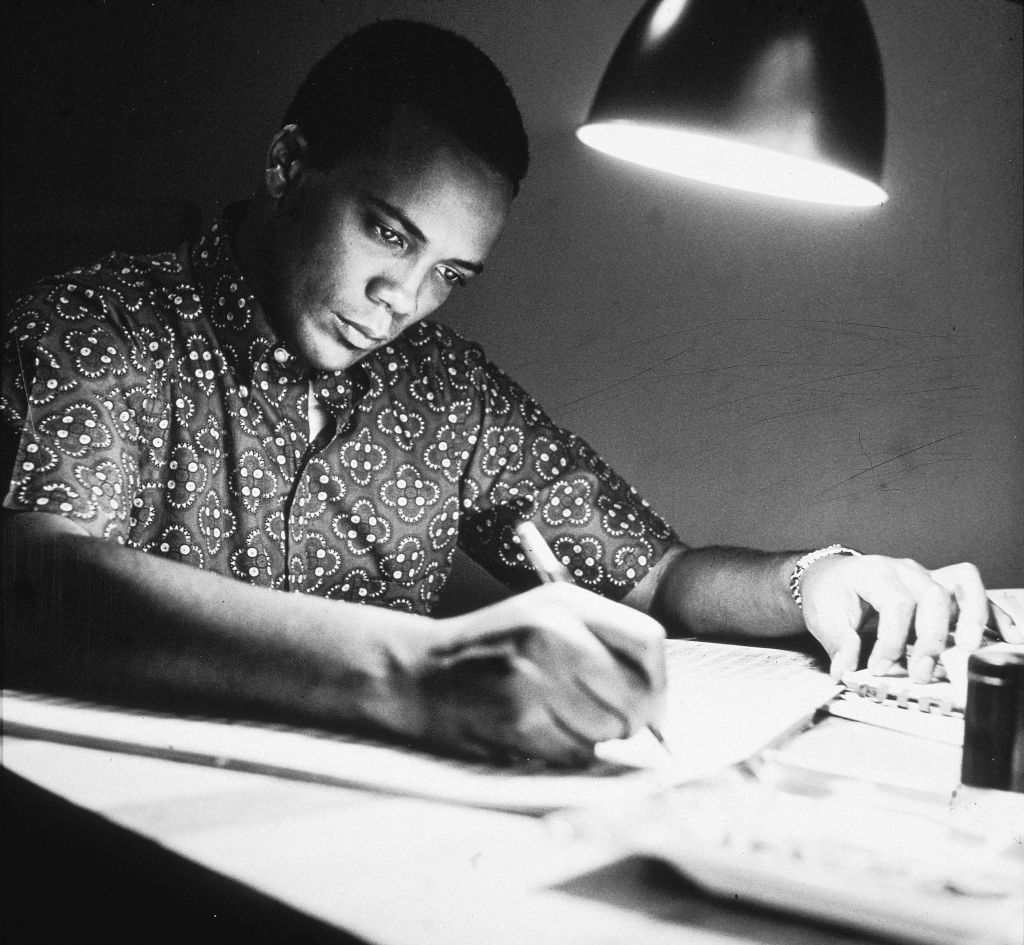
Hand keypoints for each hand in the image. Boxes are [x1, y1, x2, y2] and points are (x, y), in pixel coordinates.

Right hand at [415, 583, 665, 765]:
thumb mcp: (545, 617)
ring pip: (607, 731)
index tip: (651, 702)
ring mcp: (534, 677)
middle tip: (608, 721)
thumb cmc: (493, 649)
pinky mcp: (518, 720)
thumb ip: (604, 645)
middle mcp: (553, 633)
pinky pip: (574, 754)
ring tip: (554, 717)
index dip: (658, 680)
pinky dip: (563, 753)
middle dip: (630, 720)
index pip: (648, 641)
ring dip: (591, 738)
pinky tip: (534, 731)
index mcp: (565, 602)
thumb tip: (660, 706)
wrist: (418, 672)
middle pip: (636, 695)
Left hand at [800, 556, 1021, 681]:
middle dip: (932, 637)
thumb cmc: (831, 595)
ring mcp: (928, 576)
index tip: (879, 668)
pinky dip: (994, 613)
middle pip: (933, 595)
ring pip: (963, 584)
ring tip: (973, 647)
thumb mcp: (823, 616)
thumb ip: (838, 644)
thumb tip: (846, 670)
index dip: (891, 640)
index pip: (895, 603)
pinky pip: (974, 594)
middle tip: (923, 671)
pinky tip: (1009, 636)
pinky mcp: (941, 589)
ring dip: (974, 616)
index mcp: (874, 572)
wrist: (832, 577)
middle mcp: (906, 570)